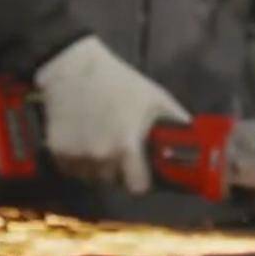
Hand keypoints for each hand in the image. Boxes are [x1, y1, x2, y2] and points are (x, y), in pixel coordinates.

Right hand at [35, 36, 190, 193]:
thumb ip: (177, 122)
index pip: (138, 187)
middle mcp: (100, 156)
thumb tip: (198, 142)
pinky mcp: (56, 151)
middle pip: (114, 182)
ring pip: (92, 177)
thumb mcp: (156, 99)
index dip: (142, 180)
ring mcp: (76, 156)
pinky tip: (82, 139)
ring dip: (98, 167)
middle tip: (120, 148)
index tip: (142, 170)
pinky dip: (77, 161)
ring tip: (100, 140)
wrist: (74, 68)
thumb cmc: (119, 82)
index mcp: (127, 147)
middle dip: (119, 170)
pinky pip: (71, 169)